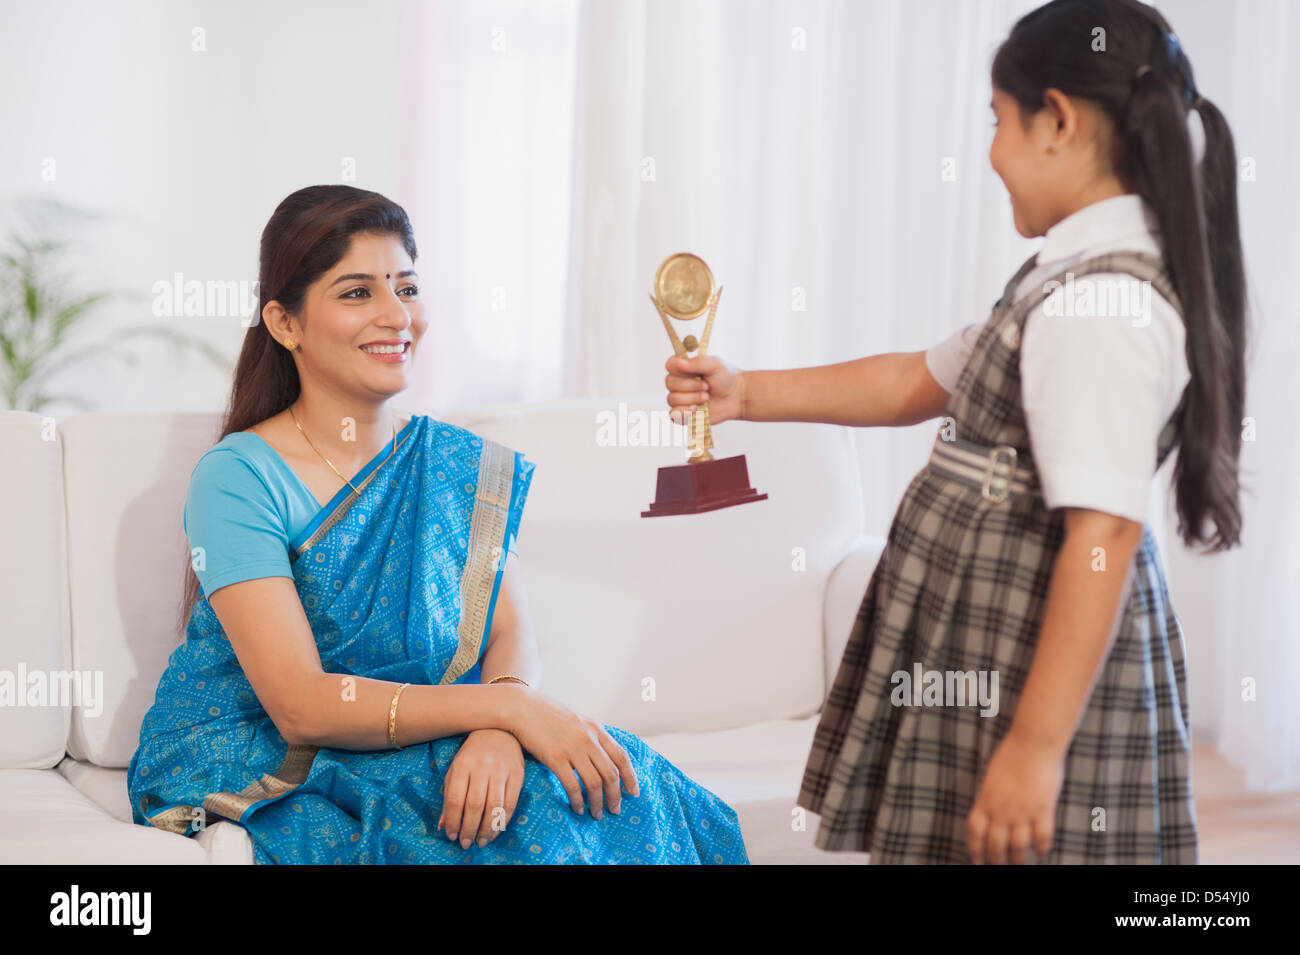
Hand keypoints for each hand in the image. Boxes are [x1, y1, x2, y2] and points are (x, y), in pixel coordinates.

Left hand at [438, 728, 523, 849]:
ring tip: (482, 841)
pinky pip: (511, 803)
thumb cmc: (473, 754)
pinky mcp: (518, 774)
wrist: (499, 730)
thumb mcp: (456, 770)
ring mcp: (502, 770)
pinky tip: (496, 830)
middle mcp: (482, 767)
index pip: (456, 798)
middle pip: (475, 804)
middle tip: (466, 843)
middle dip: (470, 828)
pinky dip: (503, 821)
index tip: (452, 836)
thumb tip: (443, 825)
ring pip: (494, 806)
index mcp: (463, 765)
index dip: (454, 820)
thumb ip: (449, 797)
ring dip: (487, 829)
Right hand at [505, 686, 639, 819]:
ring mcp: (573, 749)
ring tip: (596, 814)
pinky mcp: (555, 758)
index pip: (621, 757)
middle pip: (611, 774)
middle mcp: (589, 739)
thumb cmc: (547, 714)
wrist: (522, 707)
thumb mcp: (577, 720)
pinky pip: (572, 785)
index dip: (630, 777)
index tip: (634, 792)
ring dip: (598, 803)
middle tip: (615, 810)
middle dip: (616, 795)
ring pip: (594, 783)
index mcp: (596, 729)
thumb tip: (601, 754)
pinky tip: (577, 808)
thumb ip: (590, 735)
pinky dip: (578, 800)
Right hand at [664, 354, 745, 425]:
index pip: (670, 365)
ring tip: (706, 397)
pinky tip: (696, 409)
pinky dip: (684, 412)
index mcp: (684, 367)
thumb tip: (679, 363)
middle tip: (707, 386)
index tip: (696, 373)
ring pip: (672, 399)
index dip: (679, 370)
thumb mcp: (715, 365)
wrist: (736, 397)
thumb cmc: (726, 378)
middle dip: (690, 386)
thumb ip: (698, 362)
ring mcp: (679, 398)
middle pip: (670, 383)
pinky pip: (673, 414)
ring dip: (691, 399)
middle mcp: (679, 382)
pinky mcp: (683, 413)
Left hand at [967, 729, 1064, 863]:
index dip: (975, 849)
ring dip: (1019, 859)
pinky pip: (1042, 837)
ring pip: (1018, 847)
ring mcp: (1022, 812)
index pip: (975, 832)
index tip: (977, 860)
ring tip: (1021, 863)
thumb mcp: (992, 777)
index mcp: (985, 800)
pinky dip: (1042, 848)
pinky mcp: (1043, 810)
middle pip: (995, 844)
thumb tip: (989, 811)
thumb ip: (990, 796)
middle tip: (999, 865)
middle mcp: (1001, 810)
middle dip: (997, 859)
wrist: (1032, 743)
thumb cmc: (1012, 754)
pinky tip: (1042, 852)